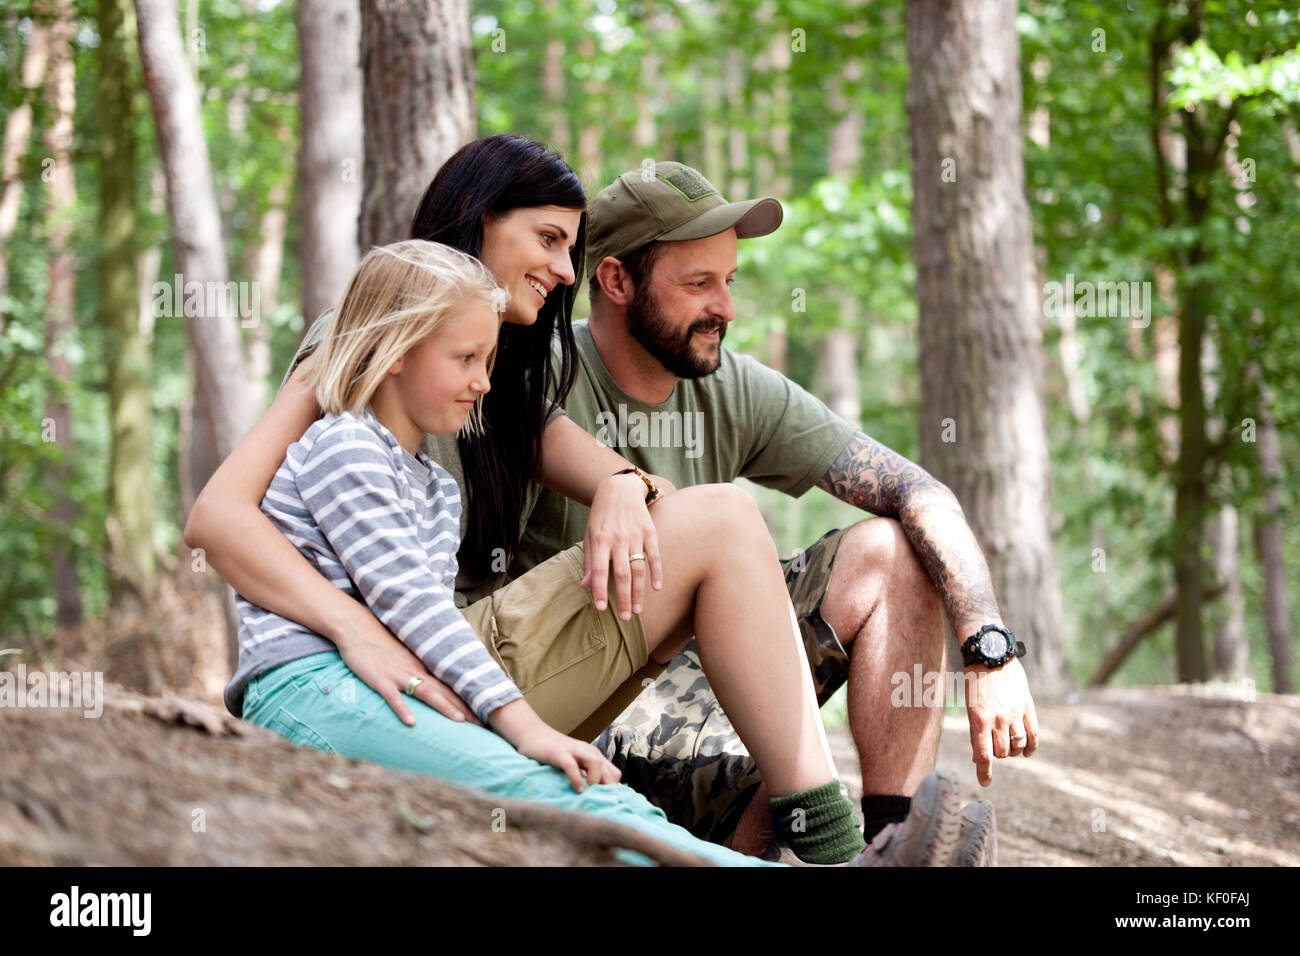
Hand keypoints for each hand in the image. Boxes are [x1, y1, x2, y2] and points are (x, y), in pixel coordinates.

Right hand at [333, 607, 481, 727]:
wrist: (357, 627)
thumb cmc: (380, 643)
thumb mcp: (404, 655)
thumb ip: (418, 668)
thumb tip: (432, 681)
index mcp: (422, 666)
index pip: (450, 685)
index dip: (467, 700)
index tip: (483, 713)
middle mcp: (415, 670)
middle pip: (444, 691)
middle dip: (464, 708)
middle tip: (482, 724)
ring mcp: (398, 674)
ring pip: (426, 692)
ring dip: (444, 706)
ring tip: (460, 721)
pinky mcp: (380, 679)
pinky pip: (393, 696)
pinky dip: (403, 709)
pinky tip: (411, 722)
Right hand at [512, 724, 621, 791]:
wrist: (532, 734)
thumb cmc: (554, 752)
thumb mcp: (574, 762)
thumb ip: (585, 773)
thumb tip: (595, 796)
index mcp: (593, 755)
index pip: (615, 775)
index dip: (612, 790)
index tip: (603, 802)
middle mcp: (587, 752)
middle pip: (610, 772)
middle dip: (607, 789)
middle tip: (597, 802)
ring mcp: (573, 751)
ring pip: (596, 763)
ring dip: (595, 780)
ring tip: (587, 792)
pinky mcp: (558, 752)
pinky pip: (571, 766)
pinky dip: (576, 779)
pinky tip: (577, 790)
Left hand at [580, 472, 664, 621]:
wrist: (620, 489)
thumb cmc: (601, 515)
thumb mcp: (589, 534)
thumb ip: (589, 560)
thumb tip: (586, 587)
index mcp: (600, 539)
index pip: (600, 571)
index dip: (600, 591)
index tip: (601, 609)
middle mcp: (618, 538)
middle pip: (622, 574)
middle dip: (624, 599)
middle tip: (625, 618)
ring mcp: (636, 535)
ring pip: (639, 569)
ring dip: (639, 592)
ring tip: (638, 610)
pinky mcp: (650, 532)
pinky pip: (655, 556)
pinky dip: (657, 572)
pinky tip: (656, 588)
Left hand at [963, 656, 1037, 786]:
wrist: (992, 655)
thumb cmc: (975, 682)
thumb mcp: (970, 706)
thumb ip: (976, 732)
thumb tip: (977, 758)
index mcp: (979, 718)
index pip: (983, 754)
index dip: (984, 772)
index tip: (985, 783)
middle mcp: (998, 718)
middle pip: (1001, 753)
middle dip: (997, 755)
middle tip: (993, 747)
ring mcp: (1014, 713)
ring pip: (1017, 746)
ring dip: (1012, 751)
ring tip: (1008, 745)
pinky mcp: (1027, 707)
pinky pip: (1033, 735)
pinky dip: (1031, 747)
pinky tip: (1027, 751)